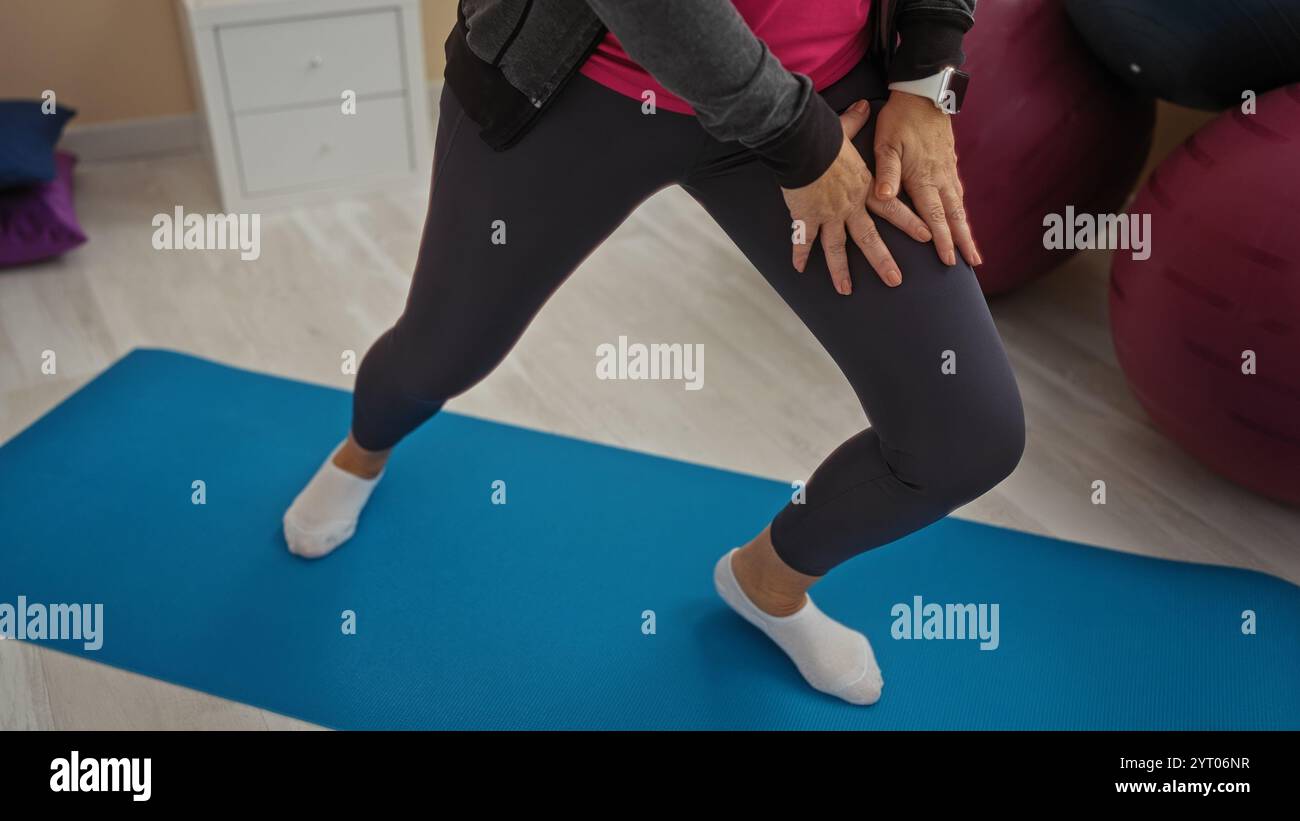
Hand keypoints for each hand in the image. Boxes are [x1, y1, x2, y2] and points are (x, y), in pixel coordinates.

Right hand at [781, 100, 931, 294]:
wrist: (804, 145)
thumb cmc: (825, 137)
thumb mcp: (845, 128)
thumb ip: (856, 120)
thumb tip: (864, 105)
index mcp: (864, 186)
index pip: (892, 208)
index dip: (910, 222)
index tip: (927, 236)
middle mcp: (850, 206)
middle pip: (869, 238)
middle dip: (883, 261)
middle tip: (895, 281)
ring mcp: (829, 215)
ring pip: (837, 248)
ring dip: (841, 271)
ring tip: (846, 290)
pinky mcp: (806, 217)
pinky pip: (803, 240)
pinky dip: (800, 255)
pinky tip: (799, 269)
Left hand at [872, 91, 980, 267]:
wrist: (922, 92)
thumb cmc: (899, 119)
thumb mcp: (886, 144)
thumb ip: (886, 173)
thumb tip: (884, 197)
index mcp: (923, 177)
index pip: (935, 216)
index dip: (942, 240)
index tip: (950, 260)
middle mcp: (940, 177)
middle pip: (954, 216)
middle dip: (963, 241)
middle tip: (972, 263)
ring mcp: (948, 169)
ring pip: (959, 205)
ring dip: (965, 228)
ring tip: (972, 248)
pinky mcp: (949, 162)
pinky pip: (958, 191)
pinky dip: (961, 209)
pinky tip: (961, 217)